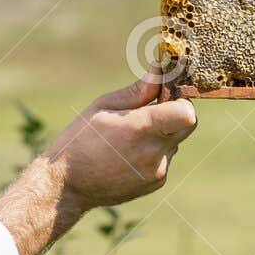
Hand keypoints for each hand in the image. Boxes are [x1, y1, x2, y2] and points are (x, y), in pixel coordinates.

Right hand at [0, 72, 197, 254]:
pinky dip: (153, 151)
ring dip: (161, 134)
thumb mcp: (104, 106)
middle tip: (149, 110)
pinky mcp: (156, 183)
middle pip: (187, 126)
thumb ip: (139, 90)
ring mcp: (156, 171)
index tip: (166, 95)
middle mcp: (152, 153)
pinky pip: (165, 158)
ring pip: (174, 142)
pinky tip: (127, 153)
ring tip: (128, 137)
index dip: (181, 100)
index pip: (187, 113)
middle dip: (174, 113)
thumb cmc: (80, 139)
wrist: (66, 186)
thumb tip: (161, 68)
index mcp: (139, 129)